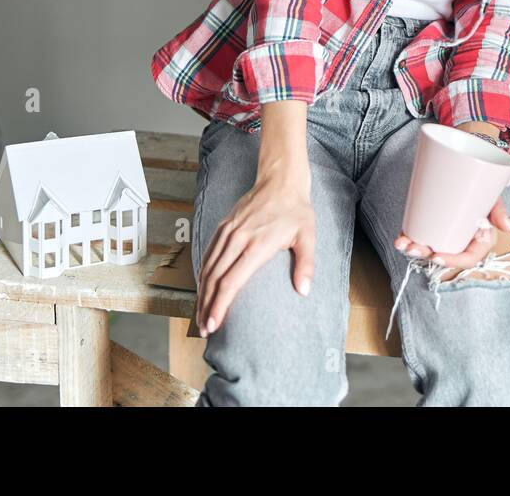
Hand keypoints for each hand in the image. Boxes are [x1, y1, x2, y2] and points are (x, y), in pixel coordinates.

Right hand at [196, 160, 314, 337]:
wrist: (280, 180)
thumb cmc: (296, 210)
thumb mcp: (308, 236)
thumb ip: (306, 264)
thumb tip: (304, 291)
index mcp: (256, 245)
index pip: (231, 281)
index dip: (220, 305)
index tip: (214, 324)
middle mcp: (237, 239)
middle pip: (214, 279)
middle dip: (207, 306)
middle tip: (205, 328)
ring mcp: (227, 232)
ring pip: (207, 267)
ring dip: (202, 293)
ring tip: (201, 314)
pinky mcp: (223, 227)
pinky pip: (208, 254)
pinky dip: (202, 274)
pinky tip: (202, 288)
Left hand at [394, 196, 509, 268]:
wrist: (473, 169)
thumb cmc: (486, 187)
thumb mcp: (494, 197)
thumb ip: (500, 211)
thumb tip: (506, 227)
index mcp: (480, 240)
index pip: (467, 258)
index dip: (452, 261)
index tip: (436, 256)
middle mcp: (462, 240)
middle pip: (444, 254)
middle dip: (425, 254)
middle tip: (412, 248)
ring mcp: (448, 232)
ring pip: (430, 247)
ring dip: (414, 248)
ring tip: (402, 243)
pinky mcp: (435, 224)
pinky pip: (422, 235)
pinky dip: (410, 238)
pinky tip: (401, 238)